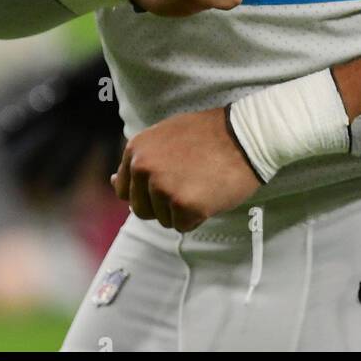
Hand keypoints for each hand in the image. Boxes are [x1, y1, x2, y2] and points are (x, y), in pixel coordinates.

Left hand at [112, 107, 259, 229]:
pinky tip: (209, 194)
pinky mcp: (183, 205)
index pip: (125, 190)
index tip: (167, 182)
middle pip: (141, 209)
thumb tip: (114, 182)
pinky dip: (197, 217)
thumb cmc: (209, 134)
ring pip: (163, 219)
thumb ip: (141, 159)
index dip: (147, 191)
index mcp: (136, 149)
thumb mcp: (166, 136)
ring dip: (181, 210)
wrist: (245, 134)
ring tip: (201, 183)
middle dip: (163, 204)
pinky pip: (183, 226)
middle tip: (189, 182)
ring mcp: (162, 187)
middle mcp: (144, 167)